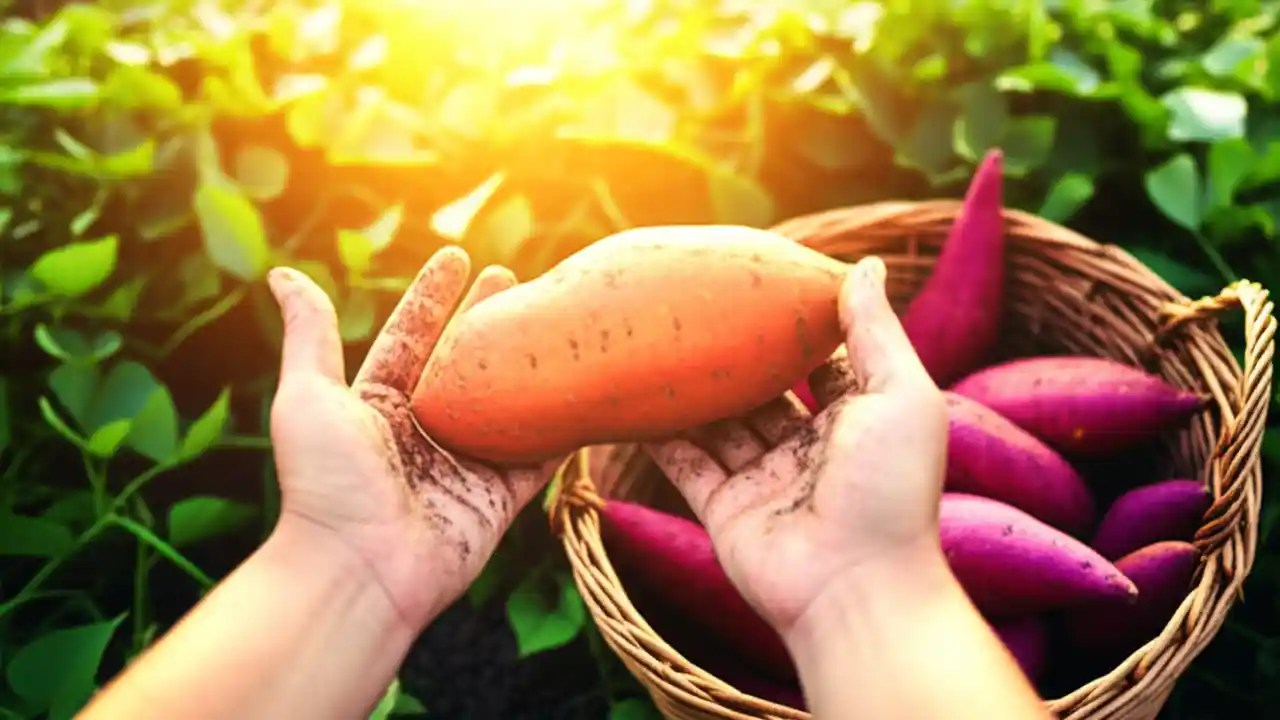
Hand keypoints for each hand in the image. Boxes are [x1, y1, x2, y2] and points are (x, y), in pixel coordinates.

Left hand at [266, 247, 560, 632]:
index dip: (433, 296)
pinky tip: (581, 390)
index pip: (411, 336)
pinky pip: (537, 456)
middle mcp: (422, 430)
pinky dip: (559, 427)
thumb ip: (310, 336)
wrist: (358, 571)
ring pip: (506, 402)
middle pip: (465, 362)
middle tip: (515, 278)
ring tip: (554, 317)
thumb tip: (282, 277)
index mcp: (377, 404)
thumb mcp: (309, 397)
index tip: (457, 256)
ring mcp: (462, 464)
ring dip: (528, 363)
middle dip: (488, 319)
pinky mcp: (497, 499)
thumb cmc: (326, 484)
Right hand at [644, 255, 948, 635]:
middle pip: (762, 389)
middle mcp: (807, 448)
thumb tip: (867, 264)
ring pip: (720, 421)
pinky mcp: (723, 507)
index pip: (820, 362)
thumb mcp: (901, 394)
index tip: (758, 286)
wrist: (855, 587)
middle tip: (693, 305)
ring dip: (693, 386)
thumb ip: (876, 330)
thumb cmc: (890, 488)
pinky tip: (633, 394)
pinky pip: (685, 461)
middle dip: (733, 353)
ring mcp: (763, 479)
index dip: (794, 327)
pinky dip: (659, 432)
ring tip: (654, 337)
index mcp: (855, 419)